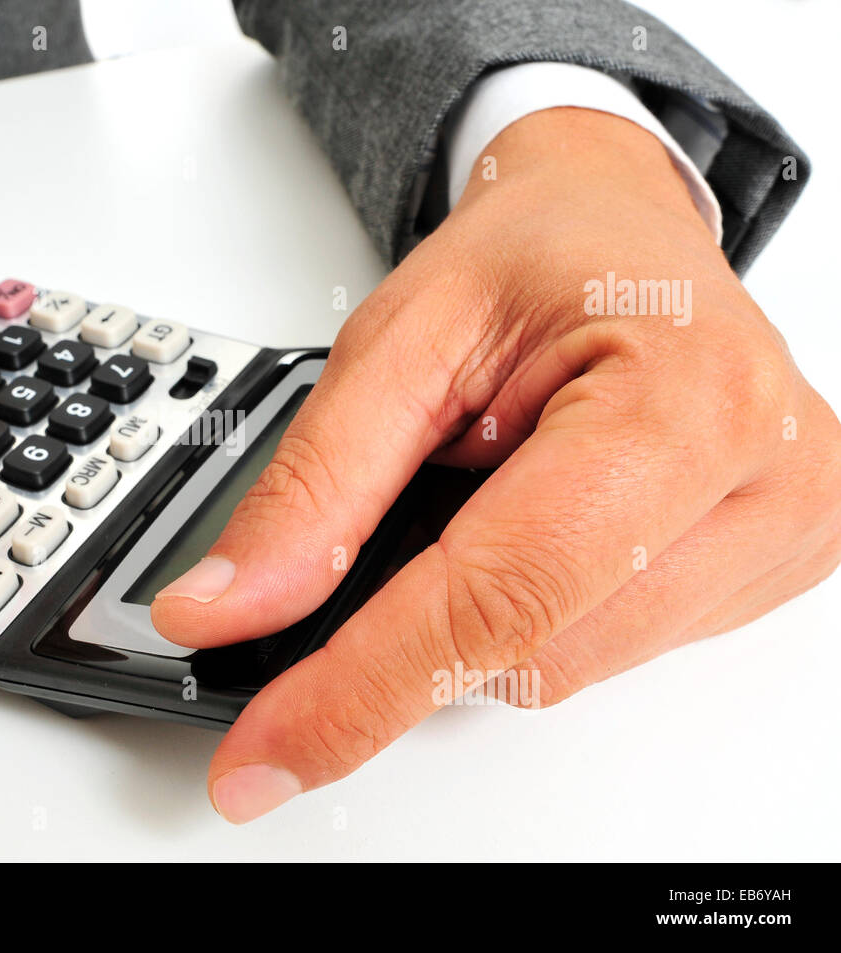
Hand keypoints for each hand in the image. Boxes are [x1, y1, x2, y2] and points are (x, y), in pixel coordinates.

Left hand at [151, 107, 840, 822]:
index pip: (505, 593)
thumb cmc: (536, 255)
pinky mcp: (765, 569)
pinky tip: (525, 530)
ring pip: (561, 668)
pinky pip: (600, 650)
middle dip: (410, 636)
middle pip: (531, 650)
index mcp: (682, 398)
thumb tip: (233, 604)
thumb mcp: (399, 341)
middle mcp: (763, 478)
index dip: (367, 685)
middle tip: (349, 560)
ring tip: (474, 496)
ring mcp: (778, 534)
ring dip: (475, 615)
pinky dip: (527, 612)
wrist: (619, 226)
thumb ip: (315, 484)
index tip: (271, 746)